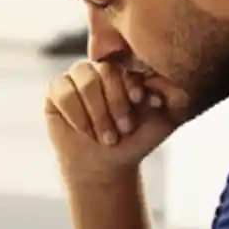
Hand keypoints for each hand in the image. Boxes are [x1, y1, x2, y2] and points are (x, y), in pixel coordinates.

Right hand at [45, 61, 188, 184]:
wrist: (107, 165)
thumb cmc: (135, 141)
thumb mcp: (163, 119)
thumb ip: (172, 96)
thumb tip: (169, 75)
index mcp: (125, 70)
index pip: (126, 64)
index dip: (130, 83)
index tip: (140, 102)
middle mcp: (99, 69)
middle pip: (104, 70)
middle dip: (115, 103)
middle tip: (123, 129)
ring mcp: (75, 78)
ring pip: (84, 80)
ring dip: (98, 113)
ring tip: (106, 137)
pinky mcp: (55, 91)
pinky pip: (63, 93)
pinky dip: (76, 115)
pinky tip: (84, 131)